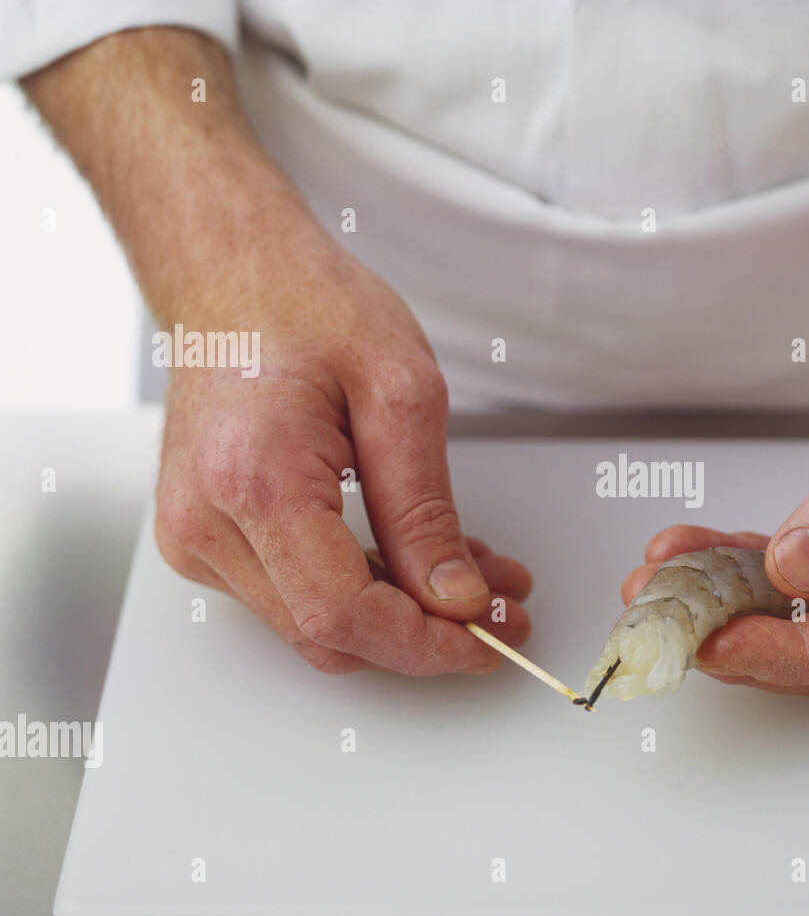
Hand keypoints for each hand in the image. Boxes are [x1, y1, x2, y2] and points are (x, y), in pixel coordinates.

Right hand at [20, 28, 530, 675]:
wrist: (231, 271)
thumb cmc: (304, 305)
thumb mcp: (401, 392)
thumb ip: (426, 510)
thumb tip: (456, 599)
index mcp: (254, 481)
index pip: (343, 613)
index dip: (426, 644)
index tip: (491, 640)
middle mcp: (207, 523)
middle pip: (328, 633)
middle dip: (428, 635)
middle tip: (503, 610)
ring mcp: (197, 535)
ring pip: (317, 621)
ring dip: (405, 614)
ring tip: (481, 580)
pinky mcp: (208, 535)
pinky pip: (297, 592)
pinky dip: (369, 589)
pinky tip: (425, 562)